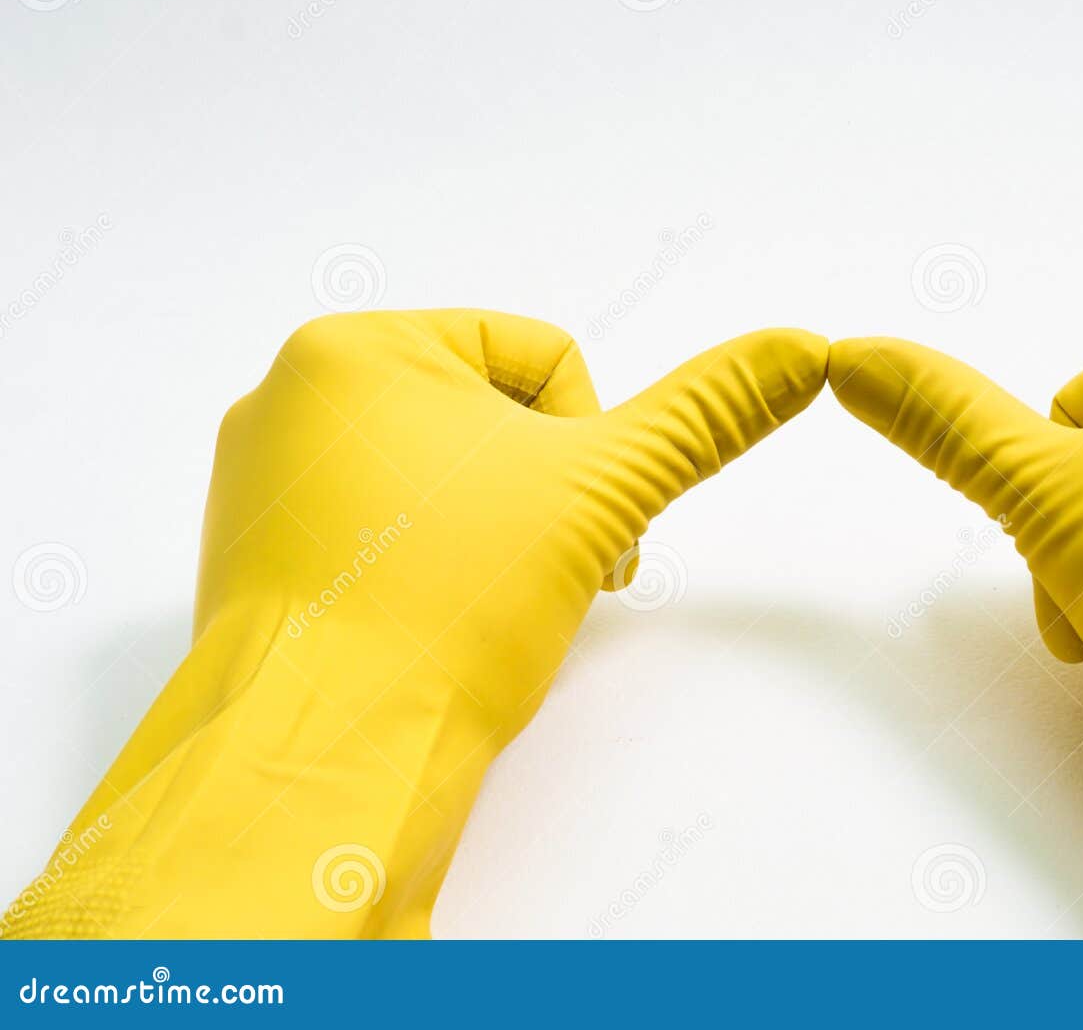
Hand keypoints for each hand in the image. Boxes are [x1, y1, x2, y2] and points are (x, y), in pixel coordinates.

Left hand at [6, 309, 824, 937]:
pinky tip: (444, 624)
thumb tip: (803, 347)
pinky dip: (433, 563)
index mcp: (356, 345)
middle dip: (547, 489)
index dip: (592, 441)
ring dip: (498, 525)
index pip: (541, 354)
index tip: (583, 523)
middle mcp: (290, 397)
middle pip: (487, 413)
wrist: (329, 756)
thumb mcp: (604, 489)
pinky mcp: (258, 557)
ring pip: (438, 472)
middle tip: (560, 567)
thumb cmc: (448, 607)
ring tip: (498, 601)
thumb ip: (707, 411)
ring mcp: (264, 483)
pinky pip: (382, 527)